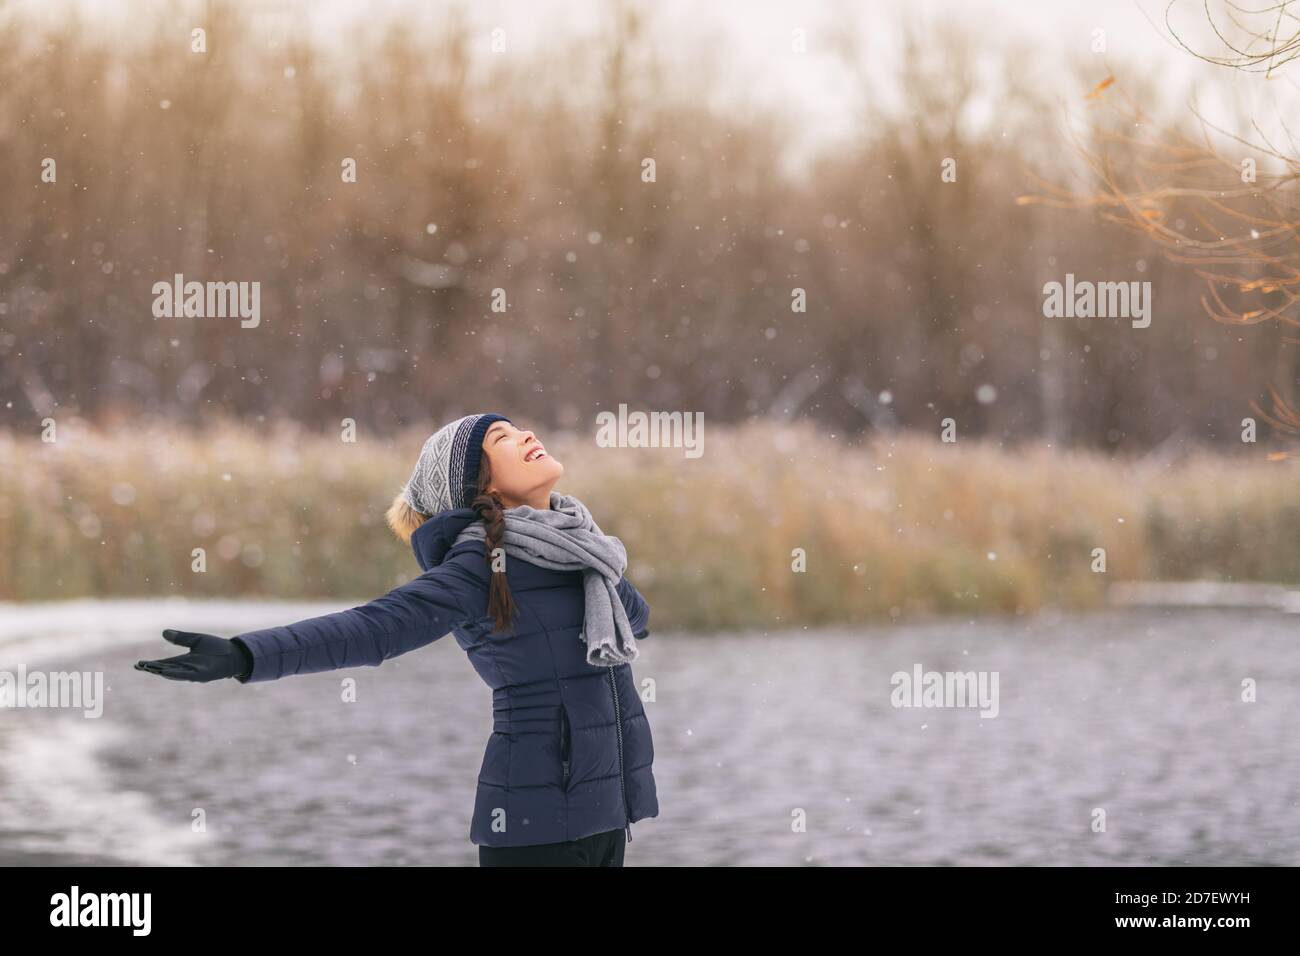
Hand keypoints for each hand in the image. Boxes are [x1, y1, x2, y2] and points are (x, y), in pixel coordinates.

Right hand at [135, 629, 249, 681]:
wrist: (234, 654)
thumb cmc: (217, 648)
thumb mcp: (196, 640)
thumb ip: (181, 638)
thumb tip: (164, 632)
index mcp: (183, 660)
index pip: (163, 663)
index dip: (151, 664)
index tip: (138, 664)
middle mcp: (186, 668)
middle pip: (165, 669)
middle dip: (153, 668)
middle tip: (140, 666)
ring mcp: (193, 673)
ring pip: (174, 673)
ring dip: (162, 671)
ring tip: (149, 668)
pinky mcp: (201, 675)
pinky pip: (186, 675)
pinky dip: (176, 674)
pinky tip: (167, 672)